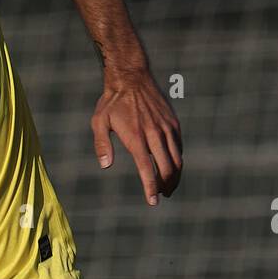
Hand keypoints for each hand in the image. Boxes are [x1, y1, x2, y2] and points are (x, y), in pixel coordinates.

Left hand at [92, 69, 182, 205]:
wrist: (132, 77)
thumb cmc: (111, 102)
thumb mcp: (99, 122)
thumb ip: (101, 144)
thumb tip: (105, 165)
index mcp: (136, 137)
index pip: (147, 169)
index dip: (151, 188)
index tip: (153, 202)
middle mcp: (154, 133)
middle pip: (167, 167)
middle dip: (166, 185)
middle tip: (161, 195)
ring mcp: (166, 127)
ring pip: (177, 158)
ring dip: (175, 176)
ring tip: (168, 187)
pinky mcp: (173, 122)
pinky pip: (179, 146)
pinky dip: (177, 159)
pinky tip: (171, 167)